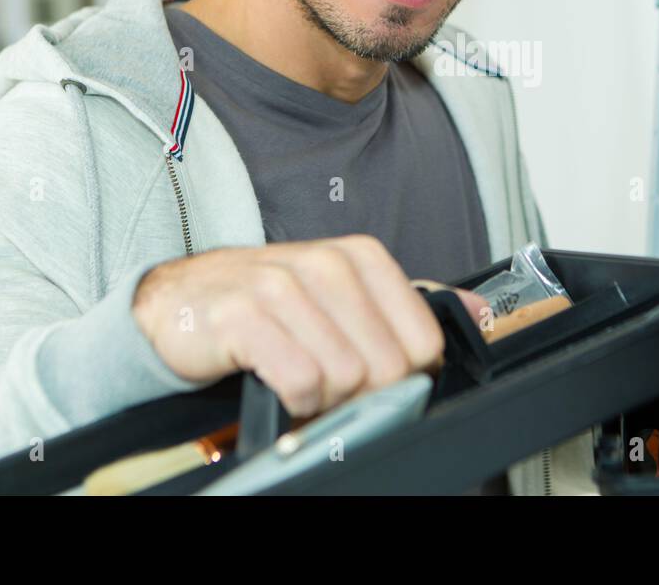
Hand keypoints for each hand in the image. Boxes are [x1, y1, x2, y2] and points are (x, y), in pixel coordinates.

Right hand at [131, 234, 487, 417]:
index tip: (369, 377)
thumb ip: (411, 305)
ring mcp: (283, 286)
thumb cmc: (266, 308)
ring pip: (345, 379)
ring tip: (295, 381)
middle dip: (359, 395)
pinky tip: (273, 385)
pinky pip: (299, 382)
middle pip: (387, 368)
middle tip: (325, 386)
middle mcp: (327, 264)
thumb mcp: (344, 297)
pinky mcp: (244, 316)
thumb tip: (481, 312)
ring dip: (320, 400)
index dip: (402, 377)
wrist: (177, 305)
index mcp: (362, 257)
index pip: (423, 343)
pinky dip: (290, 402)